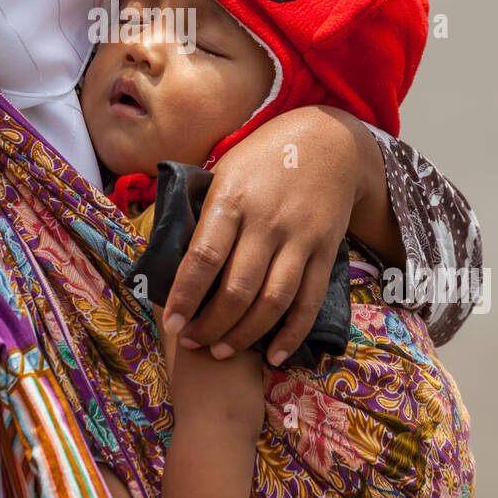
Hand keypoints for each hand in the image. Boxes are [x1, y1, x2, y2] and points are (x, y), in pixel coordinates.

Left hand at [161, 105, 398, 365]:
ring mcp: (298, 239)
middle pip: (236, 289)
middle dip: (210, 325)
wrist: (327, 142)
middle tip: (193, 342)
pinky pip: (308, 301)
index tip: (171, 323)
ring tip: (222, 351)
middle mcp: (265, 222)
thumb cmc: (262, 158)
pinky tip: (274, 355)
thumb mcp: (224, 172)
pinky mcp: (324, 251)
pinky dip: (291, 334)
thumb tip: (170, 258)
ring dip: (245, 335)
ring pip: (272, 302)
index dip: (185, 296)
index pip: (203, 257)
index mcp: (231, 200)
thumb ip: (203, 214)